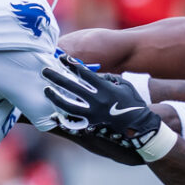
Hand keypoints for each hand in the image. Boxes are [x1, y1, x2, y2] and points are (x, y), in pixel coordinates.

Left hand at [42, 55, 162, 151]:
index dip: (71, 64)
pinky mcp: (91, 125)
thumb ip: (108, 78)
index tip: (61, 58)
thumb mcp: (124, 85)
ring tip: (46, 90)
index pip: (84, 73)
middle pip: (72, 87)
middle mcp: (97, 101)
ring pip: (68, 105)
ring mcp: (93, 115)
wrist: (139, 126)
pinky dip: (62, 118)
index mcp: (105, 89)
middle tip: (45, 71)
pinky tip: (53, 114)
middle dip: (57, 77)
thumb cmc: (133, 103)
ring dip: (55, 97)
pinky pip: (73, 121)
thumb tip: (95, 75)